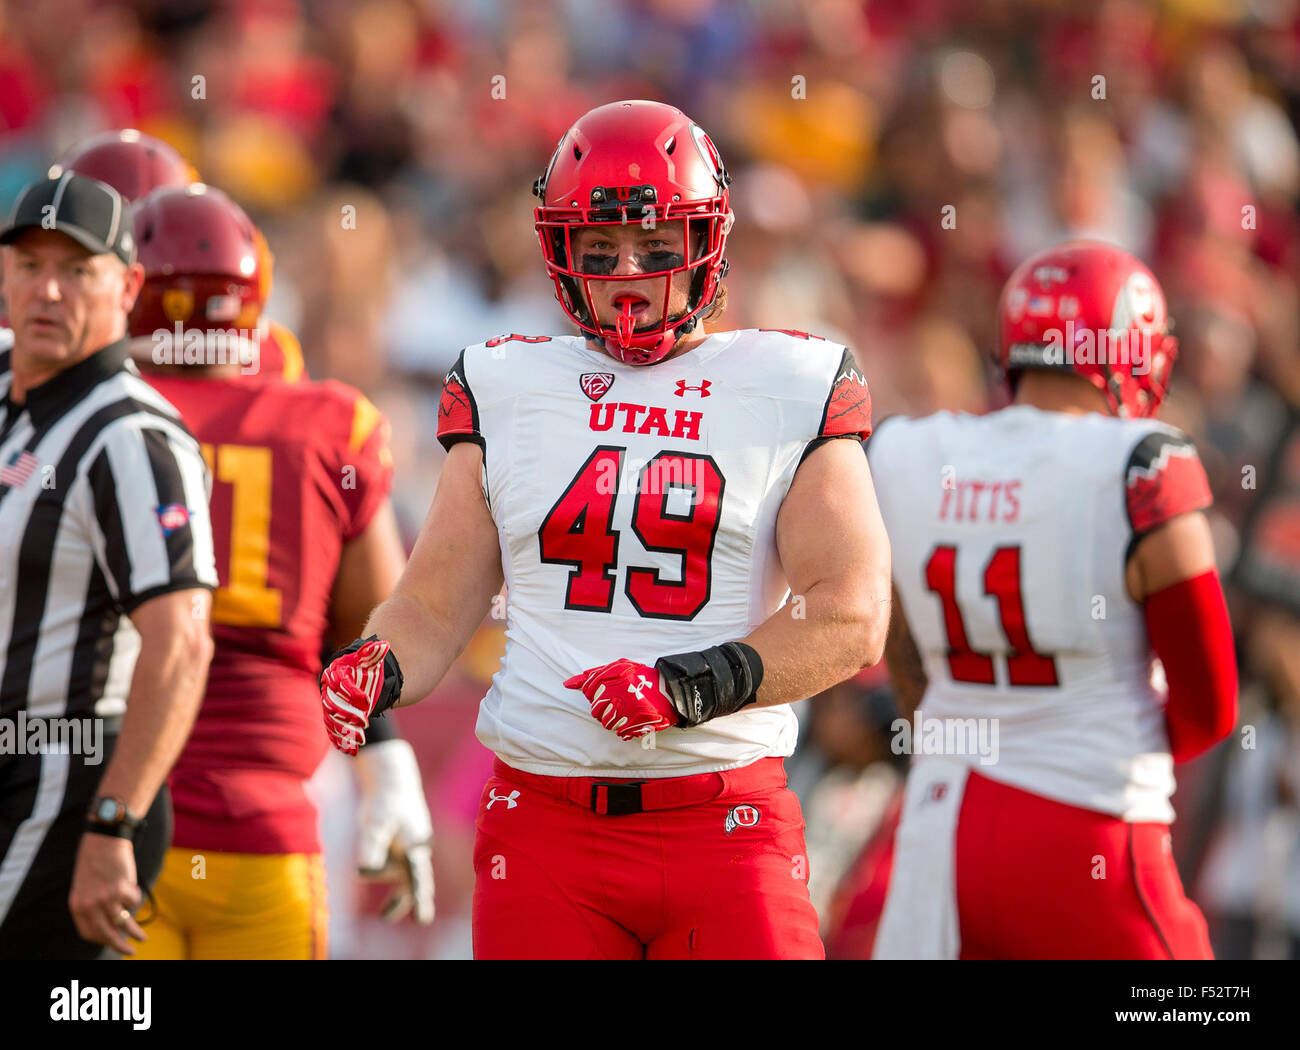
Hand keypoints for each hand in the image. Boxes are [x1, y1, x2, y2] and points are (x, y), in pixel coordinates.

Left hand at [69, 832, 145, 954]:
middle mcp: (90, 905)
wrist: (103, 840)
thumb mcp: (86, 886)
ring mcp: (106, 899)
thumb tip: (110, 923)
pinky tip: (132, 887)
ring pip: (123, 923)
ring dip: (135, 933)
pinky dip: (135, 896)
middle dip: (119, 946)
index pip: (88, 932)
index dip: (101, 939)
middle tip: (129, 952)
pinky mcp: (121, 889)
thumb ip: (92, 904)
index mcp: (77, 906)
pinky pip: (133, 901)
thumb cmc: (95, 861)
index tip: (111, 941)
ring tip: (142, 938)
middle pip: (106, 934)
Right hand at [321, 639, 392, 754]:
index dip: (353, 693)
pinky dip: (340, 741)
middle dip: (348, 716)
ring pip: (332, 721)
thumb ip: (373, 652)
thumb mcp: (368, 657)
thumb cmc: (361, 664)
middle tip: (364, 724)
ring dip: (343, 732)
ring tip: (357, 742)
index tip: (367, 702)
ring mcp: (329, 706)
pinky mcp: (332, 718)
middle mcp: (329, 691)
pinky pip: (333, 730)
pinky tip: (350, 750)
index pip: (341, 684)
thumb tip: (383, 645)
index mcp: (335, 674)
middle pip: (334, 705)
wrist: (354, 674)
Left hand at [355, 739, 434, 923]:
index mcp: (415, 844)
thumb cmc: (385, 800)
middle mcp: (417, 849)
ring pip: (404, 876)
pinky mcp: (402, 846)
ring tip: (386, 911)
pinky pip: (400, 869)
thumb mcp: (374, 824)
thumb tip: (364, 873)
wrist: (392, 780)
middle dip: (413, 900)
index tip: (422, 918)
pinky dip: (393, 879)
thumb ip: (371, 848)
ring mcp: (410, 848)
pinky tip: (389, 888)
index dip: (419, 898)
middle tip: (417, 919)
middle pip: (415, 880)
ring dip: (396, 890)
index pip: (417, 876)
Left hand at [564, 659, 678, 740]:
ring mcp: (629, 709)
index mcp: (615, 677)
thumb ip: (592, 676)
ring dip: (614, 719)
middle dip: (604, 708)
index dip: (597, 694)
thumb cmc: (641, 678)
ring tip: (626, 711)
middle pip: (596, 710)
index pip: (590, 691)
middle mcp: (620, 693)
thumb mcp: (618, 668)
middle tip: (617, 703)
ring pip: (606, 723)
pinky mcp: (638, 723)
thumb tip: (567, 684)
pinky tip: (632, 719)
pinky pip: (620, 731)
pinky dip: (624, 728)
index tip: (609, 692)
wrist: (671, 691)